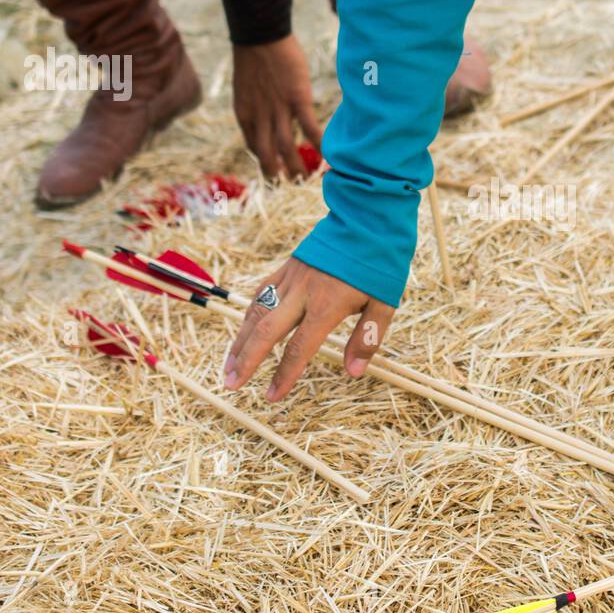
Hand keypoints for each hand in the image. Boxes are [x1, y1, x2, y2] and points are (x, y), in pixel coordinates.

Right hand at [223, 257, 394, 401]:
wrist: (368, 216)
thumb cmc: (380, 262)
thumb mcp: (385, 301)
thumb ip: (368, 337)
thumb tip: (354, 372)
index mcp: (328, 305)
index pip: (299, 348)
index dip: (284, 374)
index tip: (271, 396)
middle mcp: (303, 293)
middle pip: (266, 331)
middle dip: (246, 361)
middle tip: (230, 385)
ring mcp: (292, 278)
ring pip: (256, 312)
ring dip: (240, 340)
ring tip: (228, 366)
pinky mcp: (288, 266)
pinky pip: (262, 292)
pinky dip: (249, 313)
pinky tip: (243, 328)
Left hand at [232, 36, 324, 177]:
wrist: (260, 33)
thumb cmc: (254, 55)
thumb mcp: (246, 85)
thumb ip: (255, 104)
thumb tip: (265, 116)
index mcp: (245, 113)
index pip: (254, 146)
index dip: (264, 162)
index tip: (275, 171)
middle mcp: (259, 116)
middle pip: (267, 154)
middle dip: (277, 174)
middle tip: (288, 187)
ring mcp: (278, 108)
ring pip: (286, 146)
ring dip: (296, 166)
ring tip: (305, 181)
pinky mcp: (297, 98)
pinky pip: (309, 127)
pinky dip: (318, 144)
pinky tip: (327, 156)